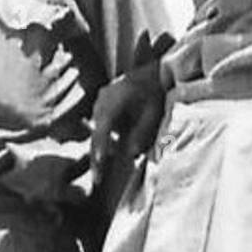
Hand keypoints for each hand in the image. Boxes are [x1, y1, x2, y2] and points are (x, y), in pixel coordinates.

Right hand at [90, 62, 164, 184]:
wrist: (153, 72)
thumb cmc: (155, 90)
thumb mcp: (154, 110)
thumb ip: (142, 131)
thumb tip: (130, 153)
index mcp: (114, 98)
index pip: (103, 126)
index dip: (101, 145)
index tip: (100, 161)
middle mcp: (102, 100)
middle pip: (96, 132)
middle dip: (97, 156)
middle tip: (98, 179)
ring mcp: (100, 102)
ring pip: (98, 131)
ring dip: (103, 148)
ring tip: (103, 171)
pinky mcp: (103, 106)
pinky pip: (102, 126)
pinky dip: (106, 140)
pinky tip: (112, 150)